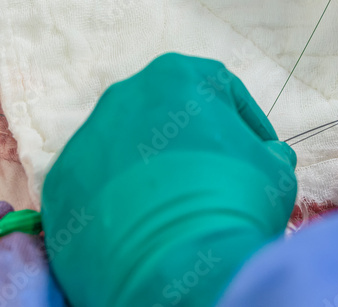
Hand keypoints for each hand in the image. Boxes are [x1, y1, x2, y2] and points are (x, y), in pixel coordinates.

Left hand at [41, 53, 296, 306]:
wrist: (177, 263)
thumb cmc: (234, 200)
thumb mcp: (276, 171)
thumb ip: (268, 153)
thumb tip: (269, 156)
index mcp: (178, 75)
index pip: (221, 91)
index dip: (247, 124)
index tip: (260, 154)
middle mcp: (124, 95)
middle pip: (167, 115)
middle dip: (192, 145)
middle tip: (215, 183)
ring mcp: (86, 138)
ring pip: (126, 149)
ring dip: (151, 172)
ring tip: (175, 211)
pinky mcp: (61, 182)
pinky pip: (96, 188)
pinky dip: (117, 204)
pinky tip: (141, 230)